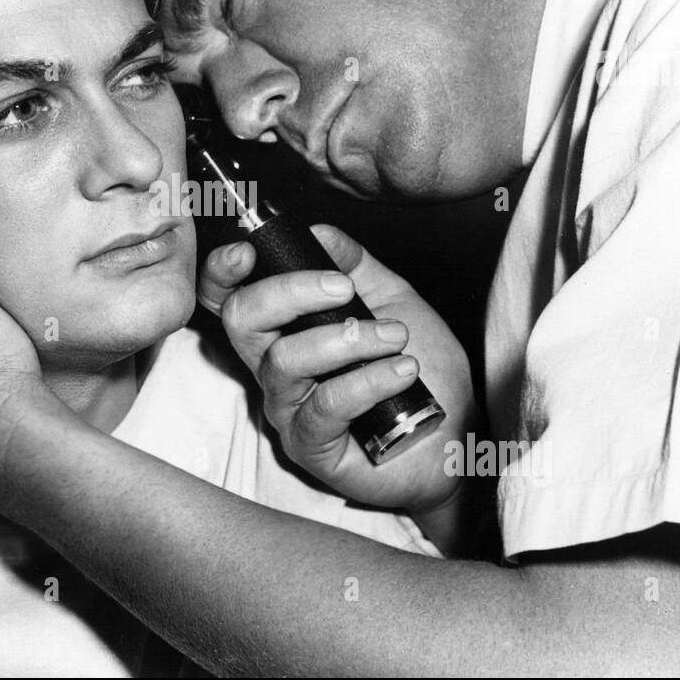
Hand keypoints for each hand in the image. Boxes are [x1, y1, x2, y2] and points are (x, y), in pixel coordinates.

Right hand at [199, 224, 476, 518]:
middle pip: (241, 321)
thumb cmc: (421, 374)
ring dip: (347, 340)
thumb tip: (320, 232)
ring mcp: (288, 410)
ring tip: (396, 338)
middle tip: (342, 288)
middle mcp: (275, 369)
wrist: (455, 438)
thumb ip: (356, 266)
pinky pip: (325, 405)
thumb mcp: (393, 303)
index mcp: (285, 330)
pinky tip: (403, 371)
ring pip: (285, 361)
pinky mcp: (311, 447)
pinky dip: (368, 380)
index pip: (231, 297)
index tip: (248, 250)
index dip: (224, 272)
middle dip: (288, 292)